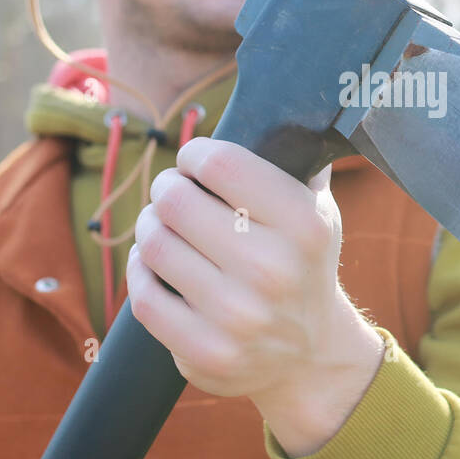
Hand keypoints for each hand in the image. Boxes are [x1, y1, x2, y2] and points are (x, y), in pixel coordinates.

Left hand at [127, 137, 383, 454]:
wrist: (310, 354)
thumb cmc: (302, 263)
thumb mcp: (318, 210)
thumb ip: (297, 160)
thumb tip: (275, 104)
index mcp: (304, 225)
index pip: (218, 163)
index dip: (195, 155)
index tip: (196, 162)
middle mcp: (273, 271)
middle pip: (175, 200)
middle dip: (167, 189)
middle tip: (173, 193)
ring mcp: (237, 317)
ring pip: (153, 244)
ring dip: (150, 227)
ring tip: (163, 226)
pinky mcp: (205, 354)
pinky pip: (143, 295)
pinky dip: (141, 272)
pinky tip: (154, 265)